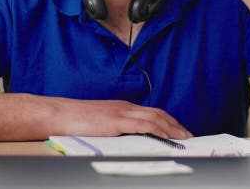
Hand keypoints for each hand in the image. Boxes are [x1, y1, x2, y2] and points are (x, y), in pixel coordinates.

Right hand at [50, 98, 191, 138]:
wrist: (59, 114)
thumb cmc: (75, 121)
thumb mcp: (101, 124)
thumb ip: (116, 129)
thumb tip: (128, 141)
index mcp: (122, 108)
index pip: (152, 112)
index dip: (169, 121)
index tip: (180, 131)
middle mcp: (125, 108)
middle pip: (158, 113)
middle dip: (176, 125)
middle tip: (189, 137)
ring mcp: (121, 113)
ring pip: (155, 118)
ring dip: (172, 128)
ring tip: (184, 138)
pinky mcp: (116, 121)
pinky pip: (142, 125)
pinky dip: (158, 130)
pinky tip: (167, 137)